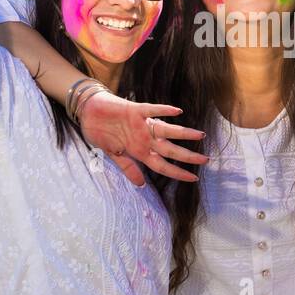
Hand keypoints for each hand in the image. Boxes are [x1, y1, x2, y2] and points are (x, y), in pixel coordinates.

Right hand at [78, 92, 207, 186]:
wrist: (88, 112)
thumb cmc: (101, 132)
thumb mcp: (113, 155)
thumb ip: (128, 168)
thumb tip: (141, 185)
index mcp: (140, 151)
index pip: (162, 165)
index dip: (177, 172)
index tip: (193, 178)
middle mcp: (145, 139)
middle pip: (170, 150)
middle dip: (187, 156)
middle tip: (206, 160)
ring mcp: (141, 125)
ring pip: (167, 130)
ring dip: (183, 134)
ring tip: (200, 135)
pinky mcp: (134, 110)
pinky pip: (151, 110)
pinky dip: (163, 110)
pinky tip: (177, 111)